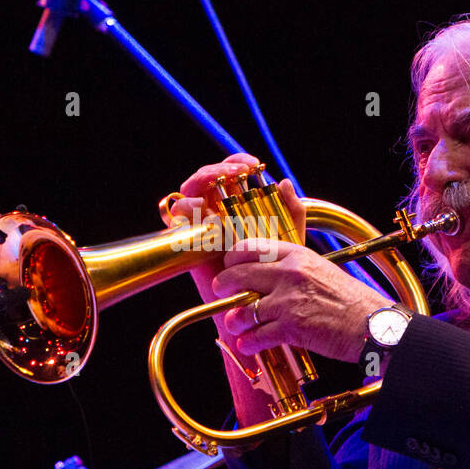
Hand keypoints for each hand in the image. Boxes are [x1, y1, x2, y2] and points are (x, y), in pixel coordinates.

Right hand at [160, 153, 305, 304]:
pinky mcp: (188, 242)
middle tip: (238, 172)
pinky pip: (176, 220)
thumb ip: (292, 211)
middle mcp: (216, 213)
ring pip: (189, 193)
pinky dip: (186, 208)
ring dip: (200, 181)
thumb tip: (285, 182)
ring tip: (217, 183)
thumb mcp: (289, 237)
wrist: (255, 305)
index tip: (254, 165)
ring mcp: (201, 227)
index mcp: (237, 207)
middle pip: (206, 179)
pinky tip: (201, 208)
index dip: (237, 163)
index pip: (230, 175)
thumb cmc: (271, 272)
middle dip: (219, 169)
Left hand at [213, 237, 393, 362]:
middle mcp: (290, 273)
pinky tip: (247, 344)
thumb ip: (293, 265)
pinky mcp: (291, 327)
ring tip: (236, 324)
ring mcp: (289, 301)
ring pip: (244, 308)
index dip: (234, 258)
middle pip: (239, 274)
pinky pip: (257, 335)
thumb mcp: (321, 269)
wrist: (372, 324)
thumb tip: (268, 268)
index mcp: (298, 255)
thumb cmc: (349, 300)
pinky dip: (248, 342)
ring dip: (235, 319)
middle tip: (222, 292)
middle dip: (224, 285)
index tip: (230, 266)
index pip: (251, 247)